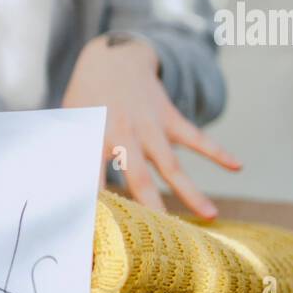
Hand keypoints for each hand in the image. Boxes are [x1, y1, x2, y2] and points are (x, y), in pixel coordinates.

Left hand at [62, 35, 240, 218]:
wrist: (111, 57)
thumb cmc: (84, 99)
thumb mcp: (68, 124)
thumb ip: (68, 156)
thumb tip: (55, 194)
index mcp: (93, 140)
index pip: (93, 180)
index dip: (96, 207)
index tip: (99, 235)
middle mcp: (123, 134)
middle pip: (138, 177)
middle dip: (150, 206)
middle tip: (162, 234)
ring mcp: (149, 126)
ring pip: (172, 163)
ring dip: (191, 190)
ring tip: (211, 216)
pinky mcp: (168, 117)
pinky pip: (195, 136)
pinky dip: (216, 150)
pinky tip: (237, 165)